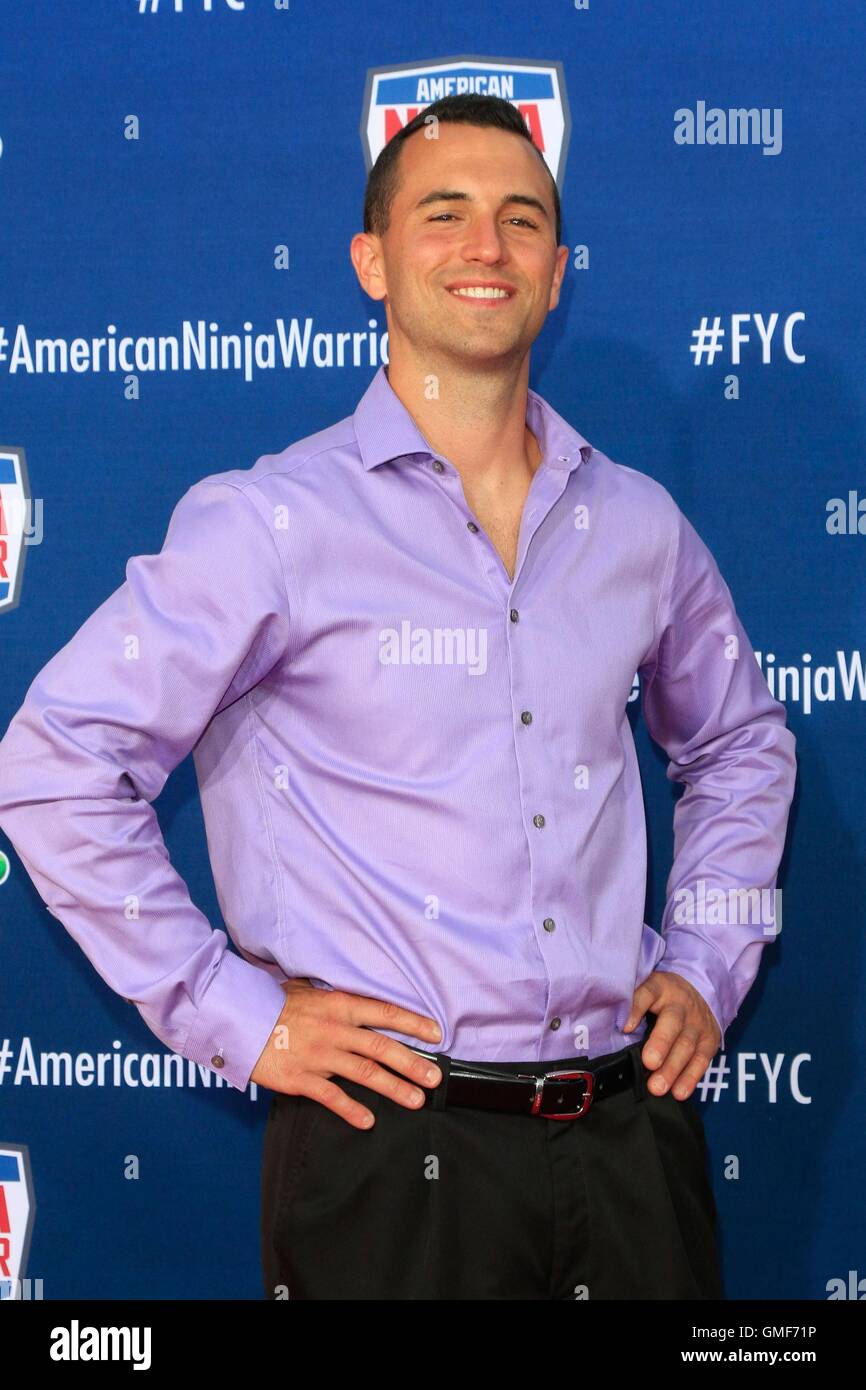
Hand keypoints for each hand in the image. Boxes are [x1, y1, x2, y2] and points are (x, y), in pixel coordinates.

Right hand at [250, 978, 443, 1128]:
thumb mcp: (308, 989)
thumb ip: (335, 997)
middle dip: (413, 1063)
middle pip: (382, 1047)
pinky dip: (351, 1110)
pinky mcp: (301, 1079)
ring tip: (416, 1100)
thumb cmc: (274, 1003)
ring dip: (394, 1088)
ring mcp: (319, 1056)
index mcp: (338, 1005)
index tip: (436, 1033)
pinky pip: (331, 1097)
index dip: (413, 1023)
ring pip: (365, 1073)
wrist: (239, 1020)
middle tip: (436, 1077)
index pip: (384, 1012)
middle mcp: (334, 1030)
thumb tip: (357, 998)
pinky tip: (368, 1121)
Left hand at [622, 969, 720, 1099]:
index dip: (636, 1008)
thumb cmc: (662, 997)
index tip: (625, 1026)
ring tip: (657, 1087)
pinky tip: (678, 1092)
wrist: (700, 992)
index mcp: (660, 987)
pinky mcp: (709, 1040)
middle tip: (649, 1062)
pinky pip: (701, 1060)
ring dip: (672, 1068)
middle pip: (672, 1023)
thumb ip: (630, 1004)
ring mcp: (698, 1023)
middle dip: (661, 1044)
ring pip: (686, 1045)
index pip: (647, 993)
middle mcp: (681, 1004)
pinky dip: (690, 1078)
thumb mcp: (647, 990)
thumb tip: (604, 1024)